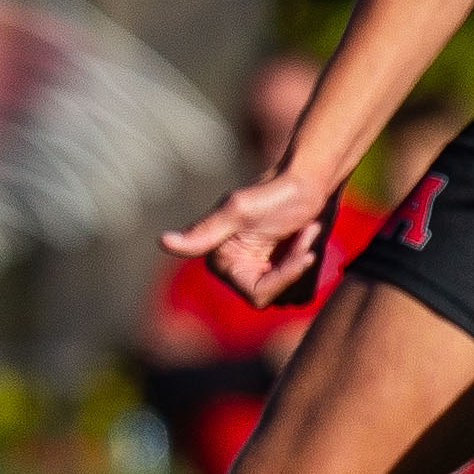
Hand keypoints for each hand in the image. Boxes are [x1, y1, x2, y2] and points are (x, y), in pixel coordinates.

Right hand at [160, 170, 334, 308]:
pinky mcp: (280, 268)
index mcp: (220, 259)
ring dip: (303, 264)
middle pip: (274, 295)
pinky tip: (309, 239)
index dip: (283, 277)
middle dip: (294, 266)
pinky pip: (300, 290)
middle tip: (306, 235)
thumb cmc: (278, 190)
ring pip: (289, 294)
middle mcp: (236, 268)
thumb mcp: (240, 211)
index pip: (257, 295)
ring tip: (306, 232)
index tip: (303, 252)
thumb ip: (203, 232)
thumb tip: (161, 242)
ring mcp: (259, 269)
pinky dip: (311, 268)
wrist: (311, 178)